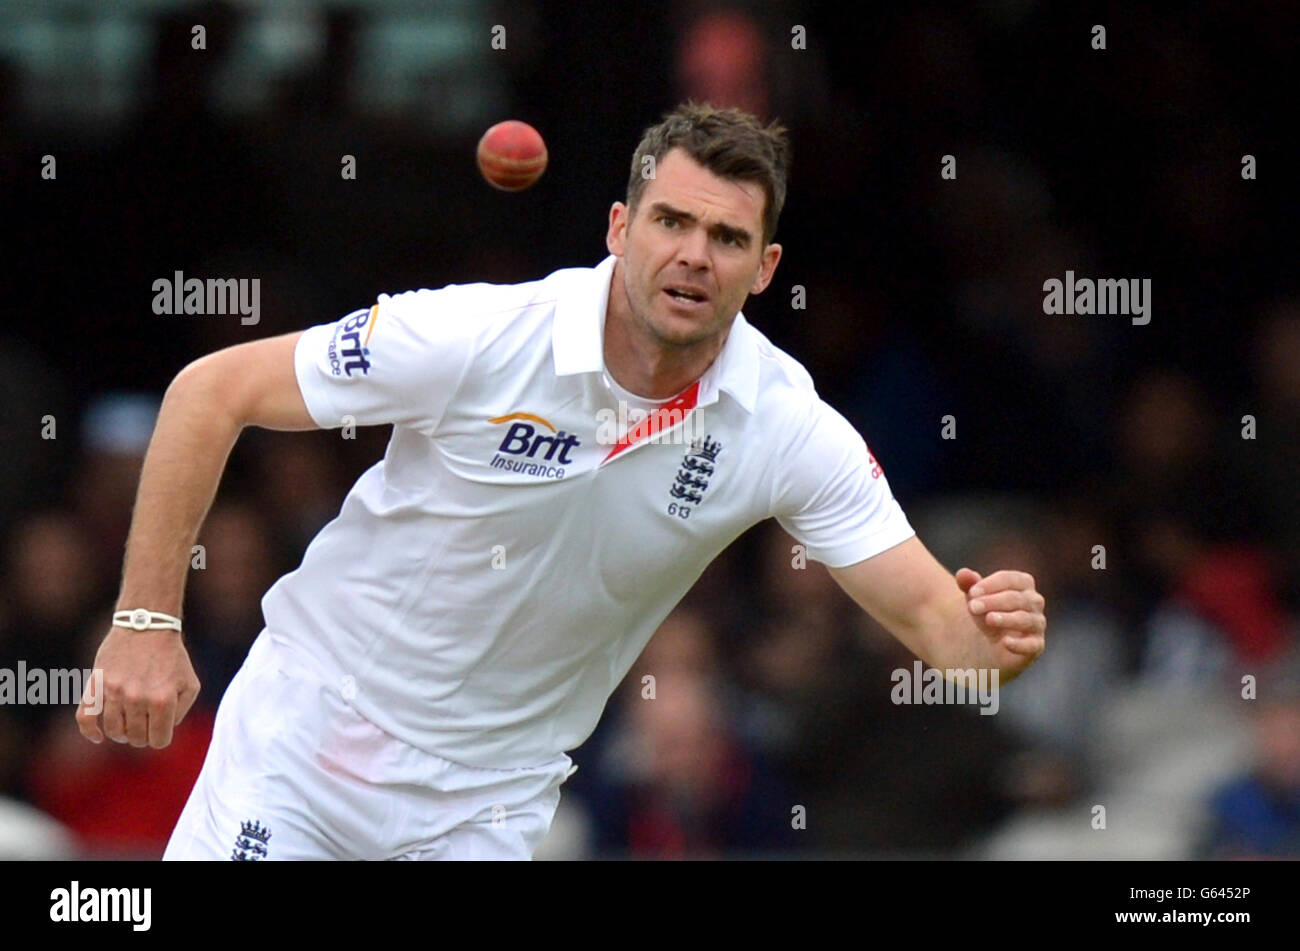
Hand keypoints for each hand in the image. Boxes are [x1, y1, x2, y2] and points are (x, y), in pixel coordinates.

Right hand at [75, 625, 201, 748]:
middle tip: (144, 726)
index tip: (159, 731)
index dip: (160, 738)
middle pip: (136, 738)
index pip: (158, 740)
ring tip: (128, 725)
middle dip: (142, 736)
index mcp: (163, 700)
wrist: (147, 626)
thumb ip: (181, 712)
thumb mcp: (189, 684)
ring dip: (122, 733)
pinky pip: (85, 717)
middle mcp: (137, 698)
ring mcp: (114, 692)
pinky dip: (90, 732)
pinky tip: (98, 737)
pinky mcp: (96, 684)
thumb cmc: (172, 657)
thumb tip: (163, 731)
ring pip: (114, 730)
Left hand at [955, 567, 1045, 669]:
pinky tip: (1006, 642)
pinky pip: (1032, 644)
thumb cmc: (987, 611)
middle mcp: (1034, 601)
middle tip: (973, 607)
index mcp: (1023, 583)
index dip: (990, 584)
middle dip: (993, 601)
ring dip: (1005, 618)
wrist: (991, 642)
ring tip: (988, 619)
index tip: (972, 592)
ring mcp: (1037, 623)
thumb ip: (968, 584)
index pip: (1010, 579)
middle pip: (1016, 598)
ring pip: (1024, 619)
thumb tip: (963, 573)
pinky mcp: (1036, 645)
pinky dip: (1020, 644)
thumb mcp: (976, 597)